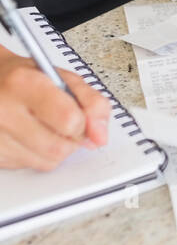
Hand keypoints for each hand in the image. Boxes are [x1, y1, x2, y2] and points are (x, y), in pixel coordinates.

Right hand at [0, 47, 112, 171]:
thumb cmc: (25, 79)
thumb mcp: (62, 78)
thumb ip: (91, 102)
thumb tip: (100, 135)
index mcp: (24, 84)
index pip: (68, 120)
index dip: (82, 123)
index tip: (79, 117)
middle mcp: (5, 111)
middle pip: (59, 148)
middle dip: (71, 139)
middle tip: (62, 123)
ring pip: (47, 162)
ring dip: (55, 149)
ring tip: (43, 127)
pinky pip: (31, 166)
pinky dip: (37, 154)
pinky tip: (28, 136)